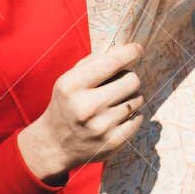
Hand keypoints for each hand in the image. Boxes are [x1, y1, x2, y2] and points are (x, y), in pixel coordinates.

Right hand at [18, 42, 145, 180]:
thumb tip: (126, 49)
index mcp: (72, 86)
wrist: (55, 144)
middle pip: (131, 80)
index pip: (111, 63)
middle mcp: (87, 106)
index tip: (137, 49)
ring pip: (137, 99)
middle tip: (120, 82)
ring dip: (130, 96)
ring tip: (115, 102)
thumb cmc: (66, 104)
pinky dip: (132, 114)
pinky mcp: (113, 141)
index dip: (129, 52)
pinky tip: (118, 116)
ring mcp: (101, 126)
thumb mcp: (69, 80)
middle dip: (129, 77)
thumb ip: (94, 62)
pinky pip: (138, 118)